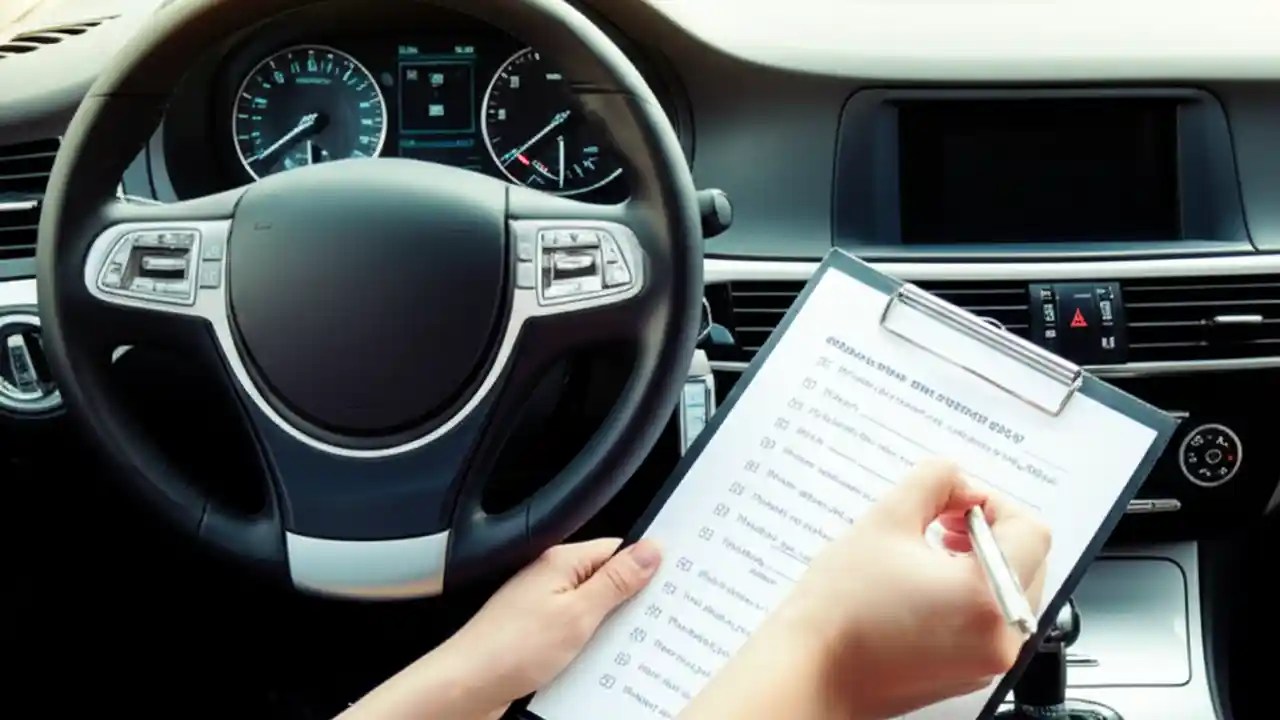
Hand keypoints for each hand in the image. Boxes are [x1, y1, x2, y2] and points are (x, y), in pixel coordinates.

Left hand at [339, 538, 660, 719]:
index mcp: (561, 562)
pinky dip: (593, 645)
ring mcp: (544, 608)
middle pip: (608, 580)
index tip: (673, 581)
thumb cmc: (509, 649)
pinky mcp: (539, 635)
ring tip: (629, 645)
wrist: (464, 687)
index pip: (617, 550)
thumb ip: (615, 582)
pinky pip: (579, 633)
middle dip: (633, 600)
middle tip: (658, 620)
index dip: (647, 565)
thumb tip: (649, 550)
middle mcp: (551, 580)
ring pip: (595, 611)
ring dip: (613, 627)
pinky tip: (601, 661)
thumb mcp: (577, 615)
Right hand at [680, 459, 1049, 719]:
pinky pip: (990, 622)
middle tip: (941, 522)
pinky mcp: (969, 675)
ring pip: (1010, 591)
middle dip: (988, 532)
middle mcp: (1001, 638)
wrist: (812, 668)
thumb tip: (958, 480)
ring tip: (928, 554)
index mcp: (988, 597)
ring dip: (980, 561)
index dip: (993, 503)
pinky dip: (970, 596)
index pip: (1030, 531)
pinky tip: (922, 587)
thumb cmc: (842, 604)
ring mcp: (987, 662)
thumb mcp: (886, 519)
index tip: (955, 503)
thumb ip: (933, 482)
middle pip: (1028, 562)